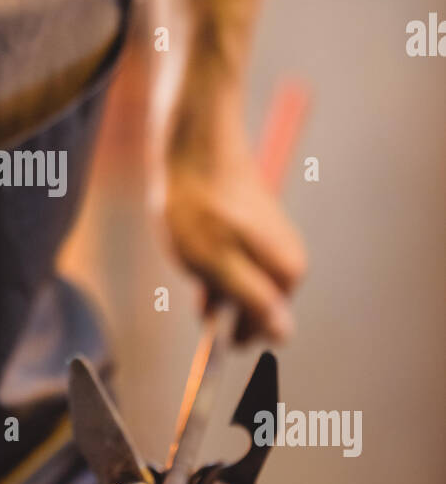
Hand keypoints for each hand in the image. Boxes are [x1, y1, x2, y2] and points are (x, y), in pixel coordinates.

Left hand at [152, 103, 306, 342]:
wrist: (195, 147)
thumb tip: (284, 336)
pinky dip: (211, 258)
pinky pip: (234, 260)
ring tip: (194, 248)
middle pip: (253, 306)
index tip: (205, 322)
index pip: (263, 328)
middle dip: (222, 302)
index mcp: (288, 273)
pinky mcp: (256, 228)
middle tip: (196, 279)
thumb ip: (252, 302)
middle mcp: (290, 259)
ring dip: (213, 279)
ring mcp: (273, 242)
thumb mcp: (218, 266)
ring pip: (239, 282)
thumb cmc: (200, 209)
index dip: (231, 332)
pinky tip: (196, 237)